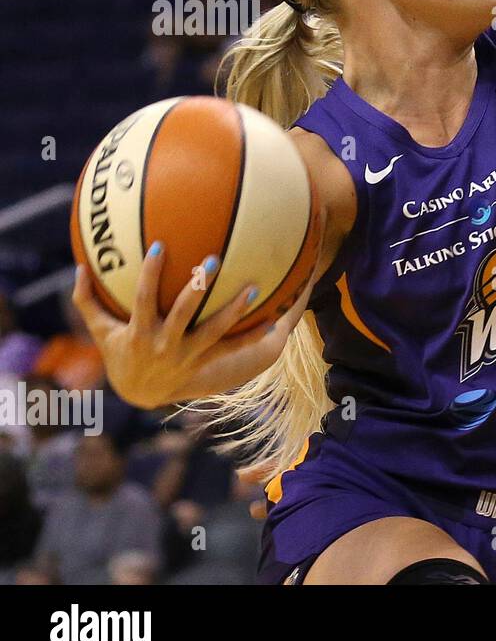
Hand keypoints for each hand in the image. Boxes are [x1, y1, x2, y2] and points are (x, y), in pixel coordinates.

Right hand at [72, 211, 323, 408]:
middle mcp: (164, 344)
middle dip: (197, 288)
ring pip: (214, 332)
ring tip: (254, 288)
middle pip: (183, 314)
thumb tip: (78, 267)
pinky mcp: (204, 362)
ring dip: (235, 311)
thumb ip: (87, 300)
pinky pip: (231, 348)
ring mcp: (187, 355)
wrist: (140, 393)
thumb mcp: (100, 330)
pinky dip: (251, 336)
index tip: (158, 246)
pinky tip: (273, 320)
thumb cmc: (119, 352)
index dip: (149, 274)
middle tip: (213, 260)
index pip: (143, 298)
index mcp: (138, 332)